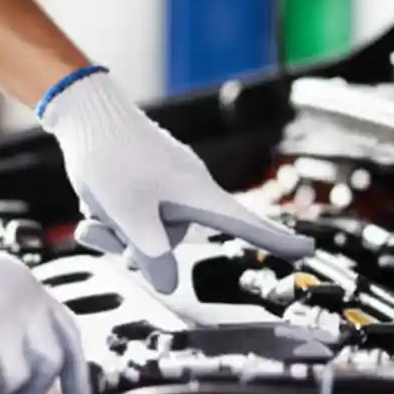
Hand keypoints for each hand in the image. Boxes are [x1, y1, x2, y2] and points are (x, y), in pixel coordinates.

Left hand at [38, 68, 313, 292]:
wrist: (85, 109)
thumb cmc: (110, 154)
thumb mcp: (128, 214)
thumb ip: (150, 254)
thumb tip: (168, 284)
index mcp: (197, 195)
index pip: (247, 225)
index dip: (279, 241)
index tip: (308, 250)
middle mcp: (189, 191)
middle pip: (173, 243)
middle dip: (136, 246)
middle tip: (108, 227)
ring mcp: (167, 186)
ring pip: (146, 232)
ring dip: (118, 231)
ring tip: (98, 209)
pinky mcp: (148, 183)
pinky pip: (135, 215)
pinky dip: (113, 216)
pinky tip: (96, 204)